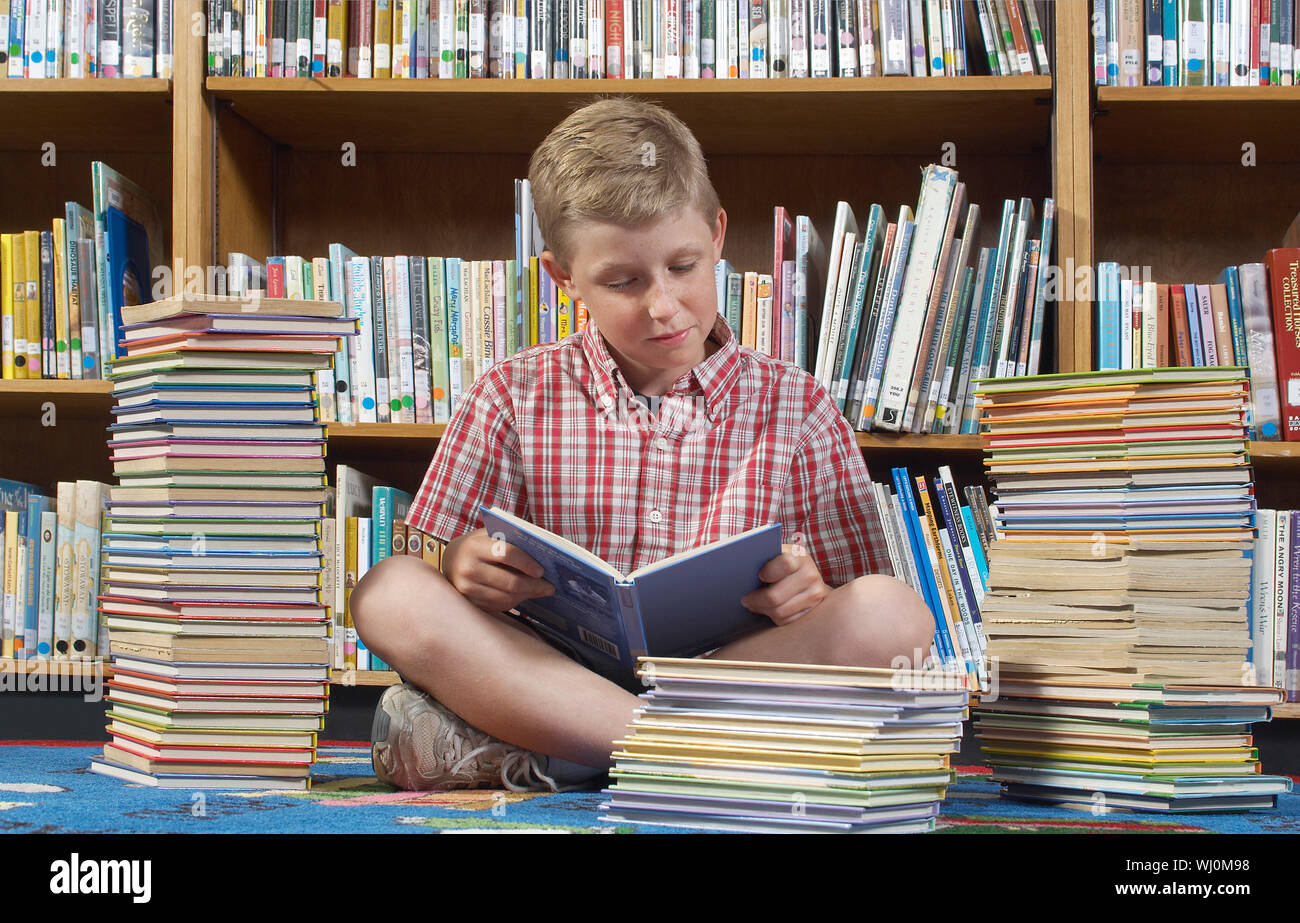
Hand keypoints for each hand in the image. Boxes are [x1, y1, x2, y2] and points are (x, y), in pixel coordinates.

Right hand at [440, 527, 554, 613]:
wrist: (450, 560)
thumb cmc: (478, 544)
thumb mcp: (489, 534)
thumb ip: (510, 539)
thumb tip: (542, 551)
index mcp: (474, 546)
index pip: (506, 553)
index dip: (526, 563)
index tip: (542, 571)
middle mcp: (468, 568)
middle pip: (509, 582)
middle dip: (534, 586)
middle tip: (549, 587)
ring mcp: (466, 588)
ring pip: (506, 597)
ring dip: (527, 595)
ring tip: (540, 591)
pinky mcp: (469, 602)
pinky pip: (498, 606)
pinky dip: (515, 602)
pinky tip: (524, 596)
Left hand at [740, 537, 828, 626]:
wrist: (809, 574)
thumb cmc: (783, 563)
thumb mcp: (776, 555)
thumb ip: (763, 559)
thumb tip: (740, 570)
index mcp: (798, 555)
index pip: (785, 564)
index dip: (769, 572)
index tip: (759, 576)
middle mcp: (810, 574)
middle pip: (776, 596)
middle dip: (756, 600)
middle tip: (745, 600)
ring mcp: (814, 594)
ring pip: (779, 611)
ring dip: (763, 609)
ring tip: (754, 605)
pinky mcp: (813, 610)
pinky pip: (786, 620)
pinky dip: (773, 616)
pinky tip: (767, 609)